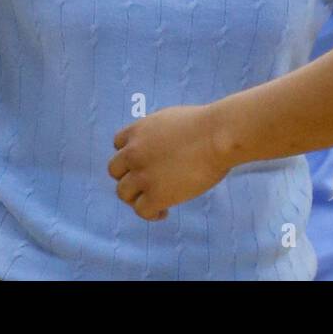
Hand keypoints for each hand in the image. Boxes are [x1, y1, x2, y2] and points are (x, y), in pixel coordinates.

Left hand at [109, 105, 231, 220]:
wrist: (217, 137)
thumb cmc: (205, 125)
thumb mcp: (170, 119)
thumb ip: (157, 133)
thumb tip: (160, 146)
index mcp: (137, 130)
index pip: (118, 145)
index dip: (130, 155)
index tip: (143, 162)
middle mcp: (134, 152)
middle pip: (114, 170)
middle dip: (128, 176)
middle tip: (145, 184)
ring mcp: (143, 175)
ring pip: (123, 193)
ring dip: (136, 197)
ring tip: (155, 201)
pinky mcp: (156, 195)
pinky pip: (141, 211)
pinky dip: (151, 213)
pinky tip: (164, 211)